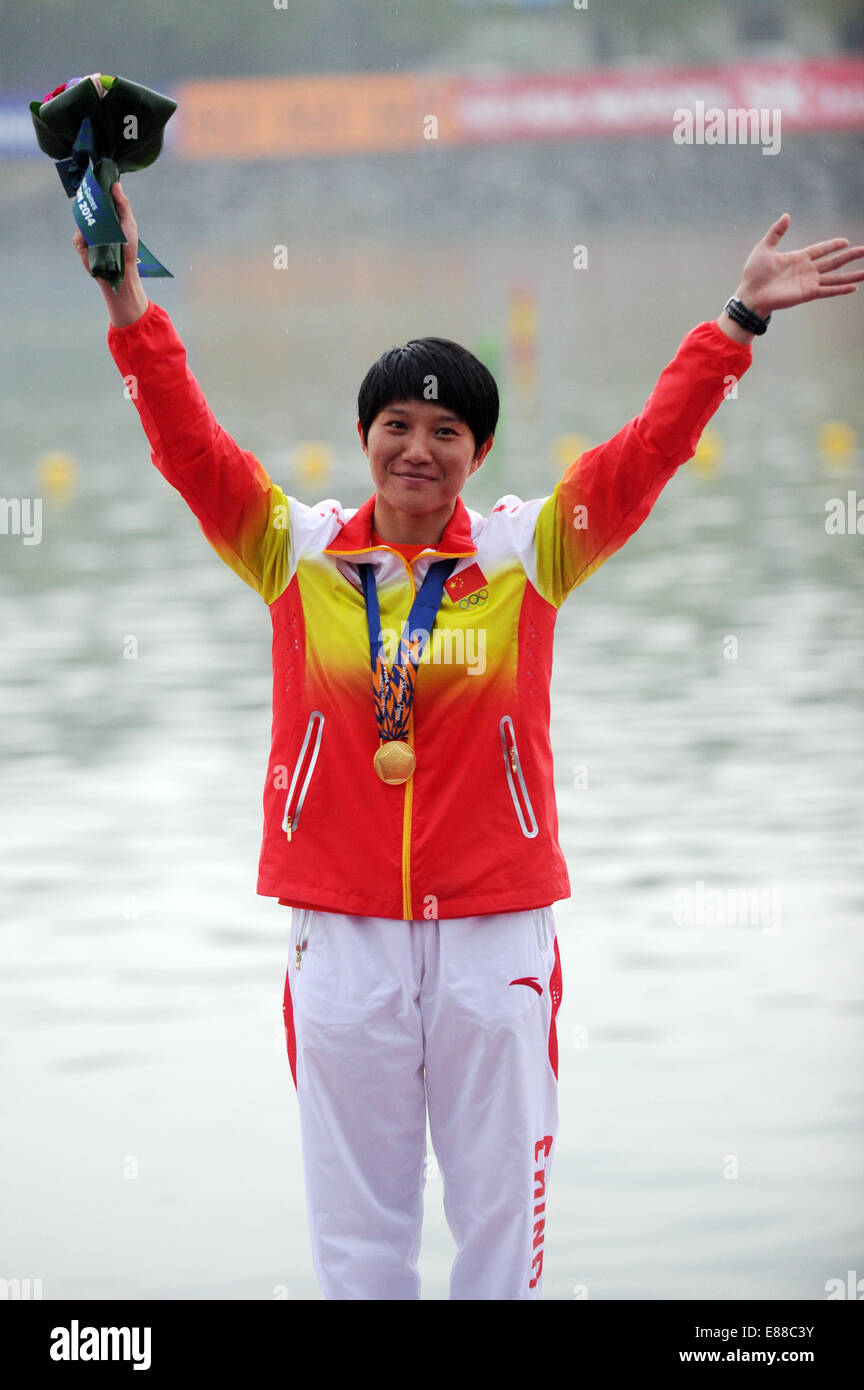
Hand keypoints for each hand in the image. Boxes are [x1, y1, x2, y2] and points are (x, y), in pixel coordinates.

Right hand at [73, 180, 148, 325]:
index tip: (93, 178)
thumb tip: (116, 184)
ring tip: (90, 213)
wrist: (122, 271)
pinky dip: (83, 233)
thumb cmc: (127, 249)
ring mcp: (86, 232)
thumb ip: (122, 204)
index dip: (94, 189)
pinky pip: (78, 234)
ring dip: (84, 215)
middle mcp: (96, 222)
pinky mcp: (80, 243)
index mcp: (107, 216)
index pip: (98, 199)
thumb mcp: (129, 224)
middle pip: (86, 206)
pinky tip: (90, 236)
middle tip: (85, 188)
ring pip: (80, 218)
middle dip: (85, 198)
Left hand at [735, 213, 863, 317]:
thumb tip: (786, 216)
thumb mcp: (764, 247)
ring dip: (851, 275)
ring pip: (835, 277)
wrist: (750, 294)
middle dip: (849, 256)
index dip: (833, 245)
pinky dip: (840, 289)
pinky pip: (828, 290)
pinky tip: (853, 287)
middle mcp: (807, 270)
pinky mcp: (807, 293)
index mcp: (798, 258)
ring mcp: (808, 282)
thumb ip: (776, 232)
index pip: (821, 249)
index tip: (845, 242)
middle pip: (833, 261)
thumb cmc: (754, 273)